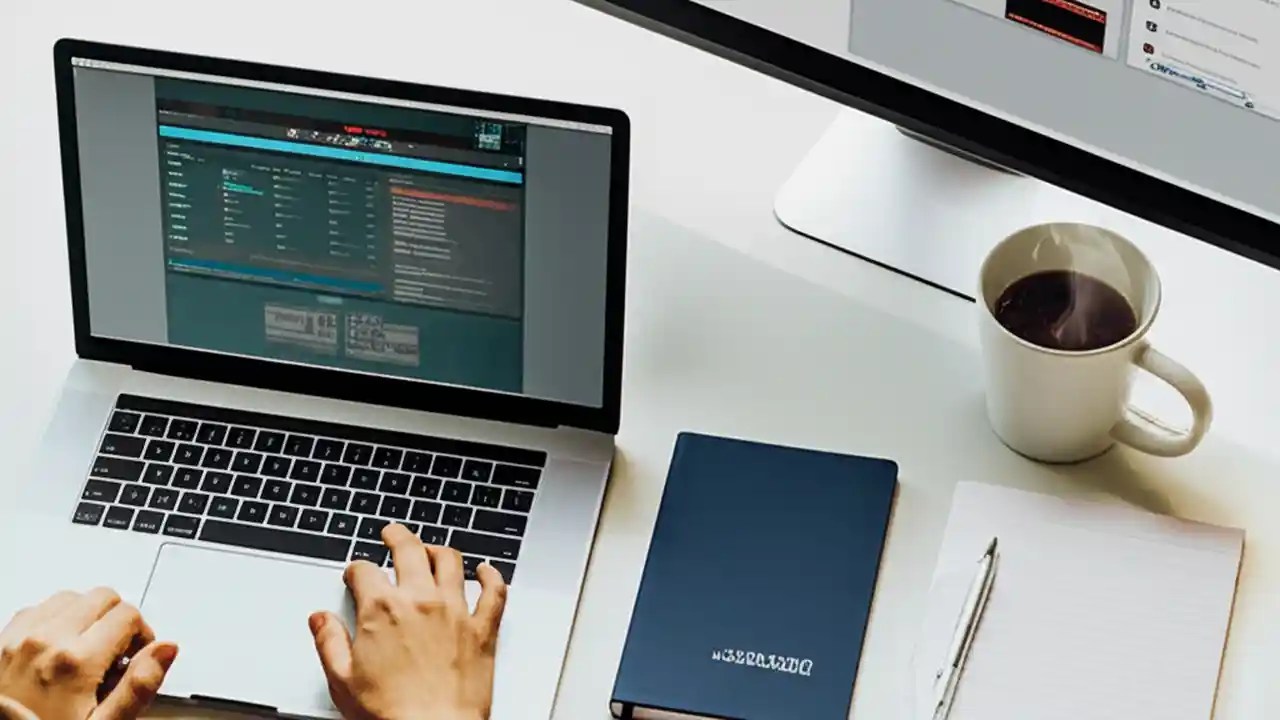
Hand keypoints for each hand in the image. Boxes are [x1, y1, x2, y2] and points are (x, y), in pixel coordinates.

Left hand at [0, 588, 177, 719]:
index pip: (128, 614)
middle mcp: (45, 641)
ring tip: (86, 650)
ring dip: (85, 617)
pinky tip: (58, 646)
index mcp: (76, 661)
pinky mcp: (1, 641)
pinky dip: (54, 620)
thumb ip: (138, 687)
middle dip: (117, 620)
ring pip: (69, 598)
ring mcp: (19, 638)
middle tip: (114, 653)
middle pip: (101, 597)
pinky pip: (36, 609)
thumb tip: (166, 649)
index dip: (141, 635)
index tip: (133, 657)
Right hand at [309, 524, 507, 719]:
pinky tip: (486, 570)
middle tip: (391, 534)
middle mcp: (420, 602)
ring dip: (438, 549)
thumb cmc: (390, 715)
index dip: (355, 570)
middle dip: (396, 536)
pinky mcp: (482, 628)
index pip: (364, 571)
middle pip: (408, 549)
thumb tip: (320, 620)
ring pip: (450, 561)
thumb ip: (329, 643)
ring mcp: (454, 611)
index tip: (355, 574)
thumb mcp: (342, 681)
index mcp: (382, 610)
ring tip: (431, 548)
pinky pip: (494, 592)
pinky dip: (491, 576)